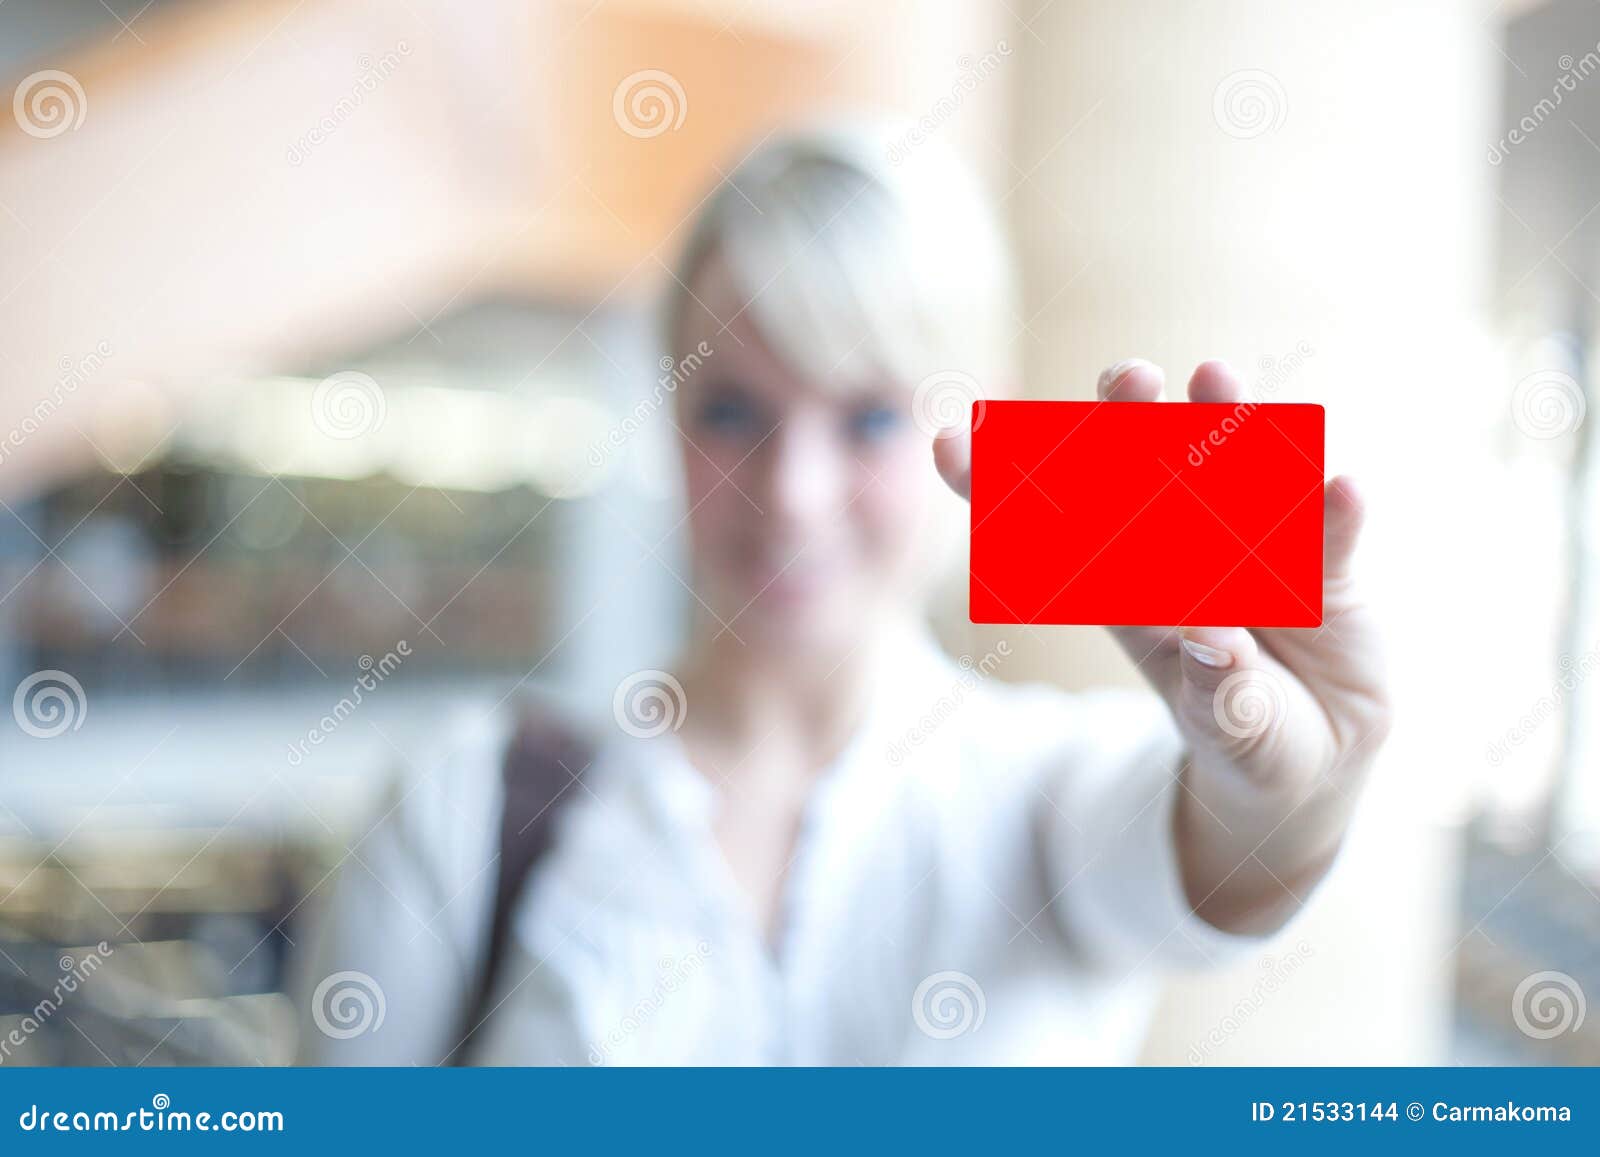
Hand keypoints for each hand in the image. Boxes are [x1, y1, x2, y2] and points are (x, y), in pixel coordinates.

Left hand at [933, 358, 1391, 933]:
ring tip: (1216, 375)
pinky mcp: (1326, 565)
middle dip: (1132, 423)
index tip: (950, 440)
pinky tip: (1343, 488)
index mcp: (1132, 595)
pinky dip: (1334, 515)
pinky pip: (1329, 534)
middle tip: (1127, 376)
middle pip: (1148, 476)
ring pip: (1237, 475)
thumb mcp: (1226, 727)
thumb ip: (1216, 692)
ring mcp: (1258, 550)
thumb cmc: (1241, 732)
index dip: (1002, 489)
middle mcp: (1188, 554)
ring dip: (1228, 426)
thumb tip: (1213, 642)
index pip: (1058, 535)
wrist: (1320, 747)